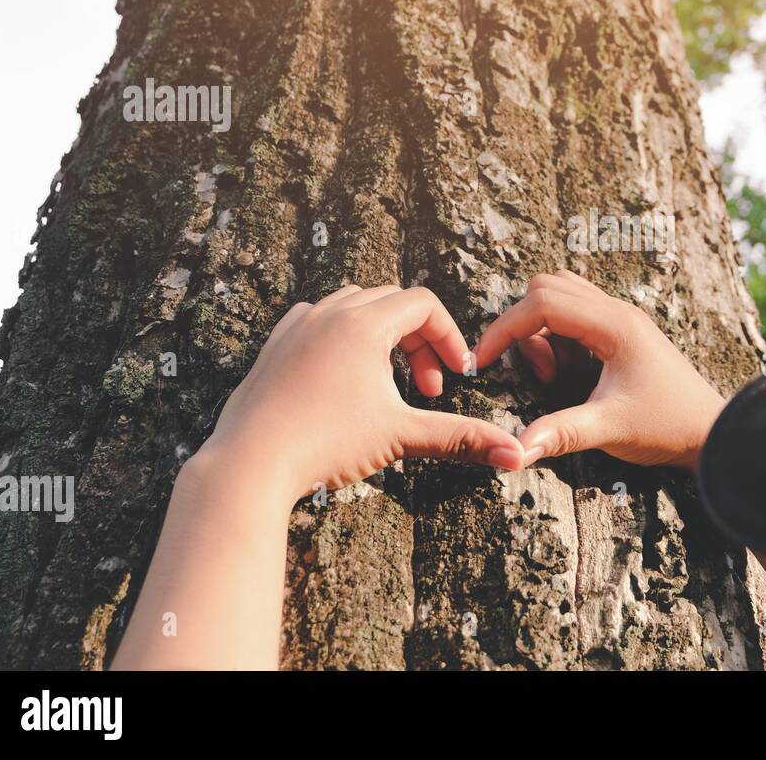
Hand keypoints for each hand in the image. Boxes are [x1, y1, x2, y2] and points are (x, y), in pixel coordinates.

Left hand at [200, 284, 525, 503]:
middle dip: (418, 340)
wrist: (249, 463)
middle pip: (392, 302)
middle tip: (426, 388)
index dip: (448, 337)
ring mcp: (298, 326)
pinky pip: (316, 318)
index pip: (423, 304)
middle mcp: (330, 313)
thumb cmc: (324, 444)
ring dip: (381, 334)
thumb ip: (460, 438)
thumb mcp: (401, 436)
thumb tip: (516, 456)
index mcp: (364, 324)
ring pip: (352, 305)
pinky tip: (342, 374)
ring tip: (388, 380)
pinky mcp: (274, 345)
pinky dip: (340, 336)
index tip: (454, 376)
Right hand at [474, 270, 724, 468]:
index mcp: (614, 324)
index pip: (541, 303)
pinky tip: (569, 377)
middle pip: (548, 287)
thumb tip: (514, 450)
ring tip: (554, 378)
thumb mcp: (609, 429)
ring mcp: (621, 320)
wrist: (714, 433)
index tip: (480, 362)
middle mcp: (617, 312)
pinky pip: (575, 316)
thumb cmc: (669, 427)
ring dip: (541, 330)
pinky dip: (558, 338)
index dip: (503, 329)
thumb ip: (559, 433)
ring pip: (561, 297)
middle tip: (534, 373)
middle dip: (522, 325)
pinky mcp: (622, 334)